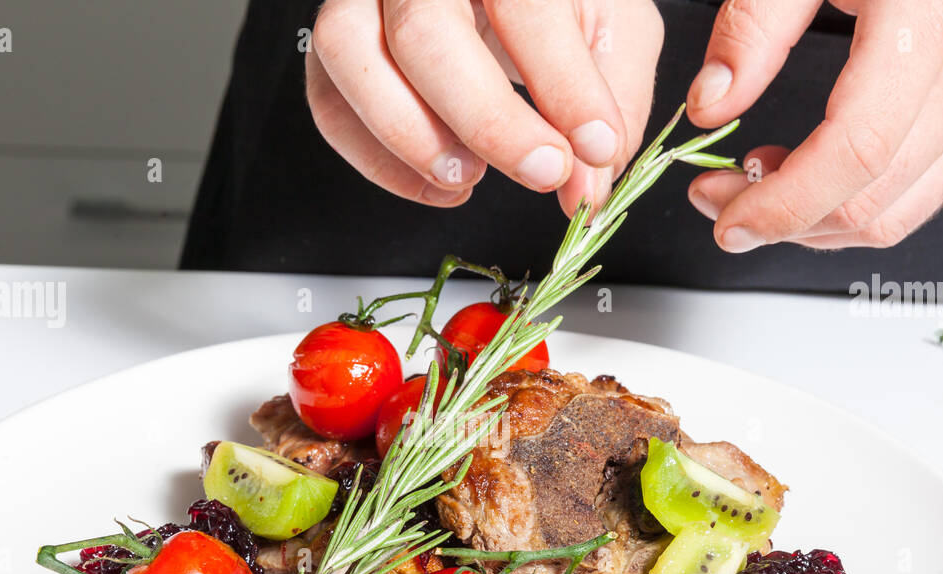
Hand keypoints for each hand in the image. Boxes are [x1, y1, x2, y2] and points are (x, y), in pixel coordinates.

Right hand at [305, 0, 663, 214]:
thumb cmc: (547, 5)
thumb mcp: (608, 25)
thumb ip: (613, 100)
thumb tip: (587, 186)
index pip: (525, 6)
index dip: (563, 84)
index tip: (595, 146)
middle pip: (425, 34)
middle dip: (489, 121)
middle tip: (543, 169)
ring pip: (351, 59)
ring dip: (415, 138)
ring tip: (473, 175)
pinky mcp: (334, 48)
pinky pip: (329, 104)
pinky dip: (381, 162)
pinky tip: (440, 182)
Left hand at [684, 0, 942, 250]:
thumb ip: (755, 24)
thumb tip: (711, 102)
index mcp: (932, 26)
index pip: (854, 155)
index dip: (782, 206)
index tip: (727, 220)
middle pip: (870, 203)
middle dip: (781, 223)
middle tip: (717, 198)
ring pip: (895, 214)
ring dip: (813, 223)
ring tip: (754, 183)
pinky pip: (918, 190)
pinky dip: (853, 201)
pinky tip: (807, 172)